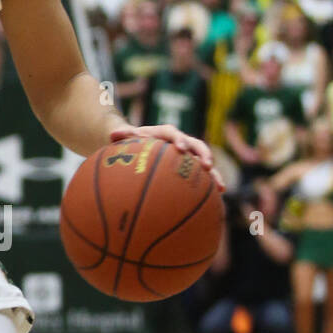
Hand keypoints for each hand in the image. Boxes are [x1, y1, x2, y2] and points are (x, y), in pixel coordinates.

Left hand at [108, 123, 225, 190]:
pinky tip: (217, 199)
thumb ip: (123, 136)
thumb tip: (112, 134)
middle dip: (203, 154)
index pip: (173, 134)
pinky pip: (202, 177)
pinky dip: (210, 185)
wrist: (140, 145)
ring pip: (204, 162)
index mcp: (164, 134)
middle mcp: (180, 142)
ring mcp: (187, 155)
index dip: (178, 140)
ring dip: (213, 173)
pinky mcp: (190, 168)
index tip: (180, 148)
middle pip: (196, 145)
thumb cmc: (132, 143)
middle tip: (206, 165)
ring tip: (220, 187)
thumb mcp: (127, 139)